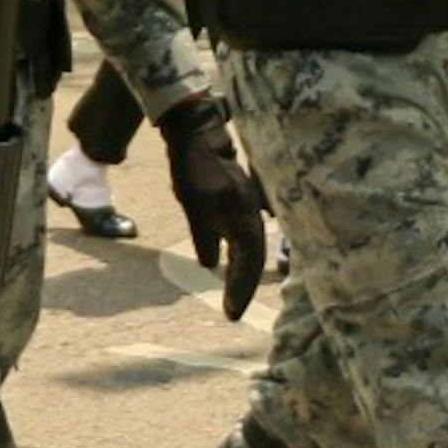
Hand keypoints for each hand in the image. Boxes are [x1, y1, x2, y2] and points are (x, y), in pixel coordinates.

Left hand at [157, 97, 270, 319]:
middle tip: (233, 313)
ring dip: (244, 275)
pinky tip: (233, 269)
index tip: (231, 313)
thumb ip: (203, 235)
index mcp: (241, 215)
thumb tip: (210, 265)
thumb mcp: (193, 204)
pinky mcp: (244, 203)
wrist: (199, 134)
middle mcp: (251, 214)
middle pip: (254, 258)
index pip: (247, 261)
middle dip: (245, 287)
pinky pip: (248, 237)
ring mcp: (250, 208)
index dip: (240, 288)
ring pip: (254, 249)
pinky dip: (242, 257)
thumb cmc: (193, 167)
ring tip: (234, 300)